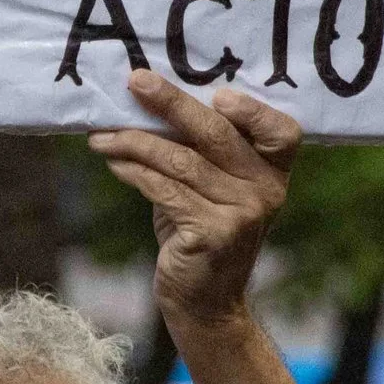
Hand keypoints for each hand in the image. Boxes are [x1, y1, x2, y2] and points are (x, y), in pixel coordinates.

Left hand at [88, 69, 300, 329]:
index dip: (253, 110)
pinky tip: (113, 162)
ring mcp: (242, 214)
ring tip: (102, 136)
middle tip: (135, 82)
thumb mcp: (213, 190)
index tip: (217, 94)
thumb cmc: (201, 232)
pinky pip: (164, 189)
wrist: (205, 302)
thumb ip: (200, 152)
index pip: (282, 131)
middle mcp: (266, 191)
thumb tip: (148, 100)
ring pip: (180, 160)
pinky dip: (133, 171)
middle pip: (217, 134)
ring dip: (133, 143)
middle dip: (171, 103)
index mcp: (274, 171)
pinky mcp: (212, 234)